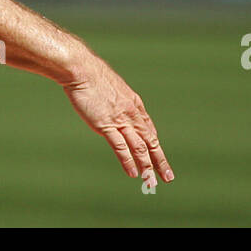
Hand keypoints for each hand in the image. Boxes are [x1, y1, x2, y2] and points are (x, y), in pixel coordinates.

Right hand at [61, 56, 173, 184]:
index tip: (159, 157)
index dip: (154, 145)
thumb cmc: (93, 77)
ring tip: (151, 181)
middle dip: (159, 160)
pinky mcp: (106, 125)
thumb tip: (114, 106)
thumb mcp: (111, 88)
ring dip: (147, 166)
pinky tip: (134, 173)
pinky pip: (121, 147)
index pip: (149, 129)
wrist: (82, 70)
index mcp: (134, 104)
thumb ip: (117, 100)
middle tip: (168, 177)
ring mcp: (120, 120)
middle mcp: (132, 113)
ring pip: (139, 147)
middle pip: (150, 141)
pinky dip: (129, 161)